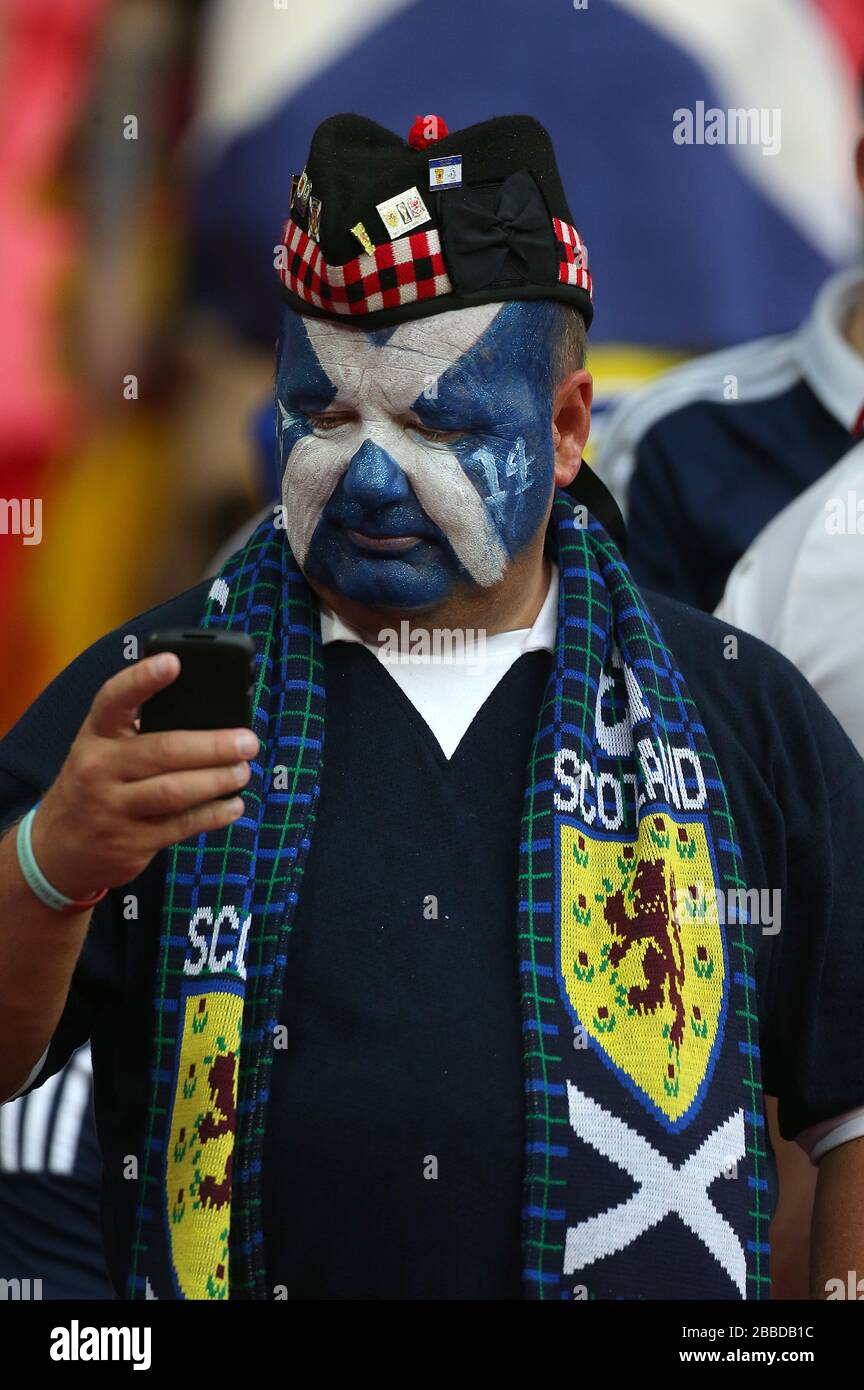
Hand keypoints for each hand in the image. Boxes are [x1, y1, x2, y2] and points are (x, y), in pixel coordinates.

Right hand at [29, 654, 258, 900]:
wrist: (59, 848)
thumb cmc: (96, 784)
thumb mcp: (103, 750)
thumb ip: (141, 732)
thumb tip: (211, 720)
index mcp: (95, 735)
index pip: (114, 699)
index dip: (142, 678)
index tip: (173, 662)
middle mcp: (98, 768)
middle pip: (162, 750)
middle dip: (213, 745)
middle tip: (247, 742)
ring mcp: (112, 807)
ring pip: (175, 791)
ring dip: (217, 780)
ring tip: (243, 771)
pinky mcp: (130, 842)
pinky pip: (180, 825)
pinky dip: (214, 814)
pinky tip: (233, 805)